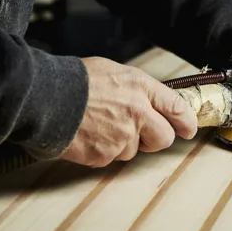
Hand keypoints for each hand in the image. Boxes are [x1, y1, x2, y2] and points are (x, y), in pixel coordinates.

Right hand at [61, 57, 197, 166]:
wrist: (43, 97)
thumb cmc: (74, 80)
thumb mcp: (113, 72)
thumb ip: (136, 89)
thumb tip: (148, 103)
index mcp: (141, 88)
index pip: (177, 107)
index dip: (186, 121)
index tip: (188, 129)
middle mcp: (137, 113)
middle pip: (163, 138)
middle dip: (155, 138)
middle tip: (140, 134)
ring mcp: (121, 136)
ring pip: (133, 150)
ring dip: (121, 143)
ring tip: (98, 126)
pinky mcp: (104, 155)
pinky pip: (110, 159)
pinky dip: (100, 151)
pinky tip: (87, 135)